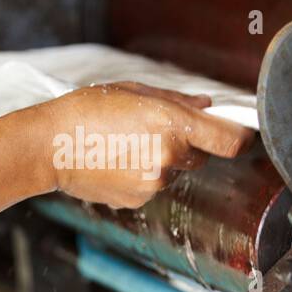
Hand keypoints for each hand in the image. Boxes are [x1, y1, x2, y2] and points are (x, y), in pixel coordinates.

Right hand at [36, 82, 254, 208]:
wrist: (49, 145)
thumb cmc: (87, 110)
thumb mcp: (134, 91)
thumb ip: (177, 101)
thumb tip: (207, 106)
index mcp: (171, 123)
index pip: (230, 141)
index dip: (242, 137)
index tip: (242, 133)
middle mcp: (168, 156)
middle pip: (201, 156)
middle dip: (187, 145)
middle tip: (153, 131)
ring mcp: (153, 182)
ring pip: (174, 172)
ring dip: (161, 160)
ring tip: (126, 144)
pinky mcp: (138, 200)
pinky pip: (153, 186)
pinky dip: (142, 175)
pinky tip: (116, 161)